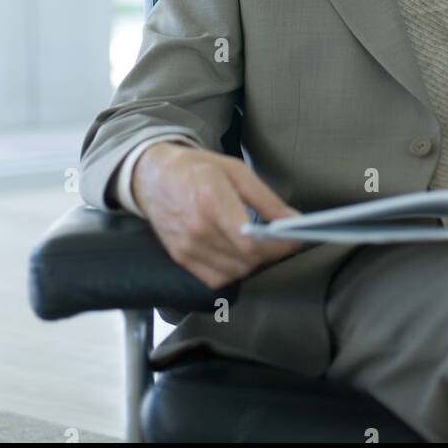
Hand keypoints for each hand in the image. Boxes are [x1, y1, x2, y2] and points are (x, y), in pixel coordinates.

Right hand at [131, 141, 302, 289]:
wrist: (153, 175)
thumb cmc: (196, 168)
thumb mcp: (236, 171)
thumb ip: (267, 199)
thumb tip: (292, 220)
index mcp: (211, 200)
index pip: (250, 242)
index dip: (277, 246)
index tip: (293, 239)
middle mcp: (197, 228)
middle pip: (245, 259)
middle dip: (270, 253)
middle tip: (279, 239)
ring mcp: (186, 246)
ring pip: (234, 272)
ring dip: (252, 263)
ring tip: (259, 244)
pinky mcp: (180, 257)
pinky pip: (215, 279)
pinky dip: (232, 271)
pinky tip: (237, 254)